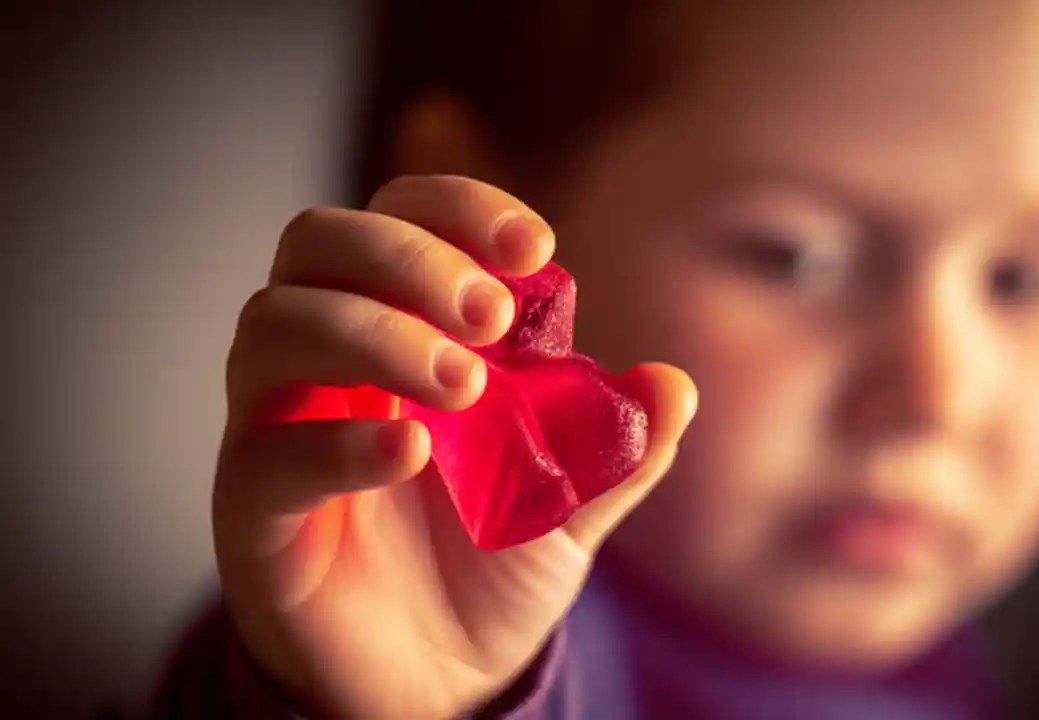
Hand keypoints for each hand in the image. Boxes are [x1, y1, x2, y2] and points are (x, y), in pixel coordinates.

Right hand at [212, 175, 696, 718]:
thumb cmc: (493, 565)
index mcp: (403, 328)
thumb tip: (673, 386)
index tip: (534, 248)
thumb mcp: (574, 503)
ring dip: (372, 334)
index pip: (401, 218)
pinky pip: (263, 455)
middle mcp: (331, 360)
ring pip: (274, 326)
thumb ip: (620, 446)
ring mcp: (281, 426)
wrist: (445, 678)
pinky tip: (408, 455)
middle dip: (410, 258)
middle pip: (320, 242)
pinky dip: (334, 443)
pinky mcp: (254, 510)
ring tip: (463, 388)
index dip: (458, 209)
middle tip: (492, 316)